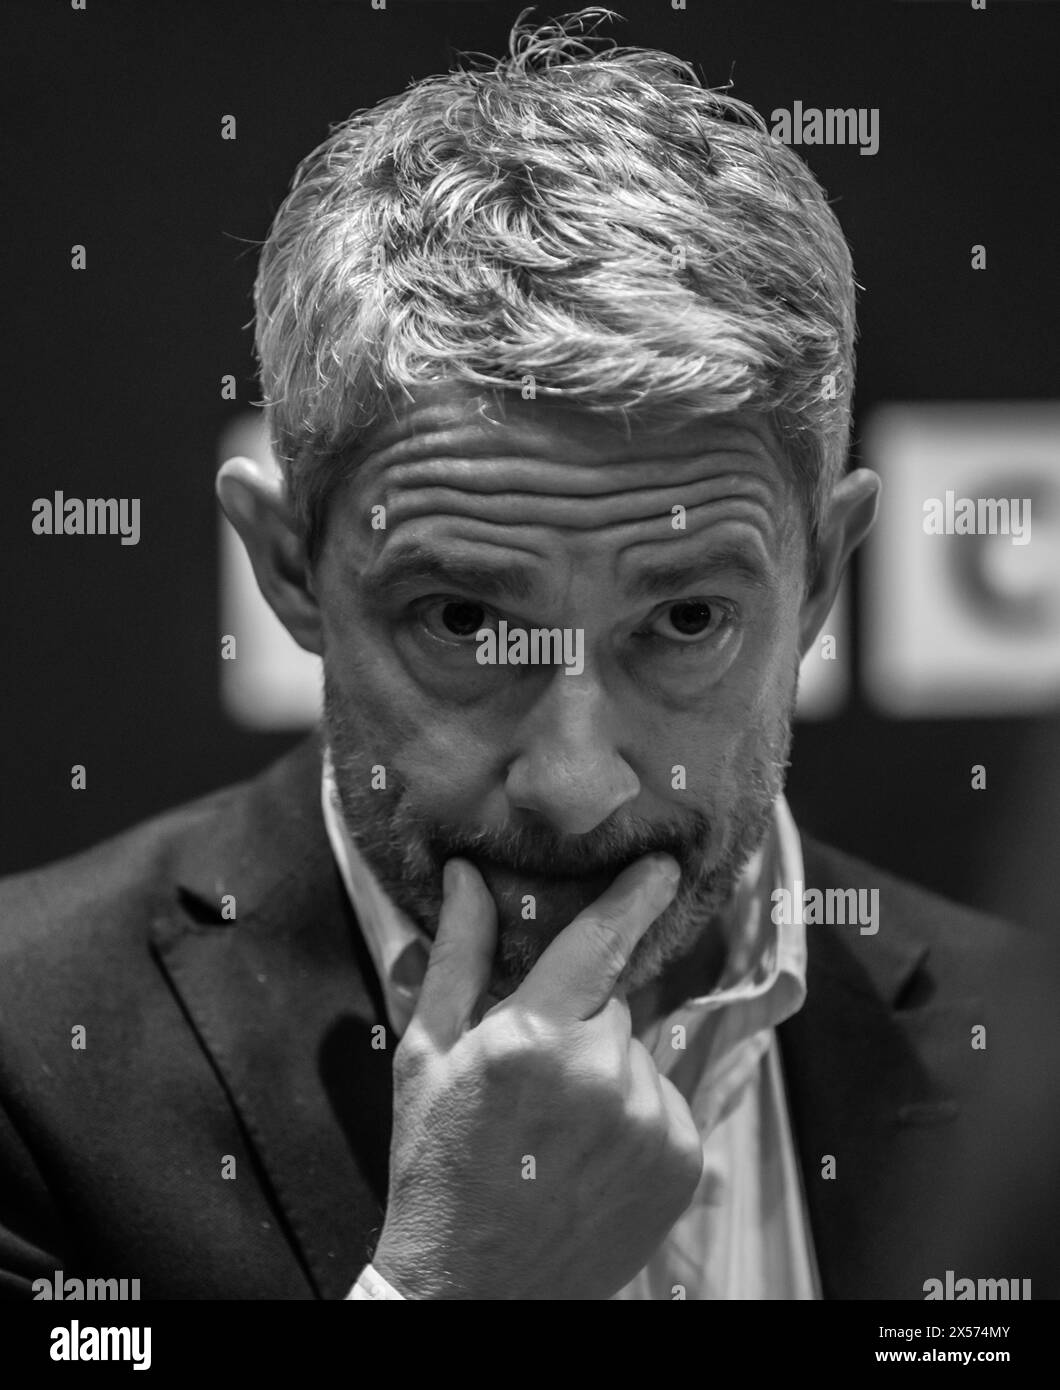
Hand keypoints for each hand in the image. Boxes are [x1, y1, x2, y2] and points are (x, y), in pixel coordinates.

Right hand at [371, 853, 702, 1298]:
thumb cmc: (436, 1167)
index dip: (633, 895)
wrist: (473, 1294)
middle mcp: (603, 1073)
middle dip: (578, 1023)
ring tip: (558, 1131)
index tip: (662, 864)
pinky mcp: (684, 1161)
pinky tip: (590, 1157)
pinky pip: (666, 1103)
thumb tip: (467, 878)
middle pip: (610, 1005)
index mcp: (532, 1038)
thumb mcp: (426, 1057)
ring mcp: (651, 1121)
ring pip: (638, 1055)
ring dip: (608, 1072)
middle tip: (534, 1079)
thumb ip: (457, 958)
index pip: (598, 942)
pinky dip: (637, 1116)